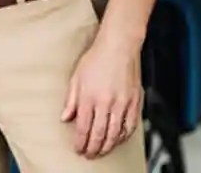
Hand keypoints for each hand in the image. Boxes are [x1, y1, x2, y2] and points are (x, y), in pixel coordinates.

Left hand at [61, 34, 142, 158]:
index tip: (78, 149)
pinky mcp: (134, 102)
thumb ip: (71, 100)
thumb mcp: (76, 77)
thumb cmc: (97, 58)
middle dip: (92, 148)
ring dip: (107, 146)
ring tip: (101, 151)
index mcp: (89, 97)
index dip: (80, 142)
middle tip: (88, 154)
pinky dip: (124, 136)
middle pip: (99, 133)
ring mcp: (122, 103)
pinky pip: (130, 125)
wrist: (119, 46)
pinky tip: (118, 140)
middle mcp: (106, 102)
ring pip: (115, 133)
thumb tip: (65, 118)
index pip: (83, 127)